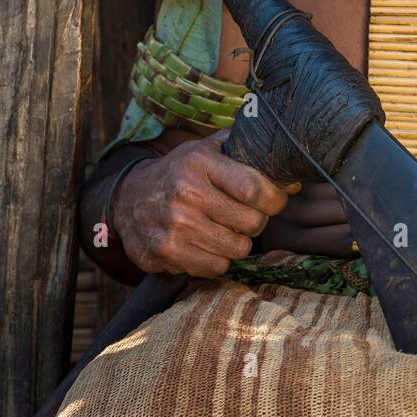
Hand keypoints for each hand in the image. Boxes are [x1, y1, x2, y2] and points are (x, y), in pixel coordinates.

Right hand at [110, 130, 299, 278]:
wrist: (127, 198)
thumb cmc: (179, 172)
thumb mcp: (205, 148)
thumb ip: (244, 149)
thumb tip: (290, 166)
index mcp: (199, 162)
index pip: (254, 188)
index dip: (274, 199)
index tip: (275, 201)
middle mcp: (186, 193)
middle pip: (252, 222)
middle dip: (256, 221)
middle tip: (245, 216)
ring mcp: (174, 225)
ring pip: (237, 248)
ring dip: (237, 242)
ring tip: (224, 229)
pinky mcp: (164, 252)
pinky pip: (215, 267)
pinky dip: (217, 259)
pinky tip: (206, 244)